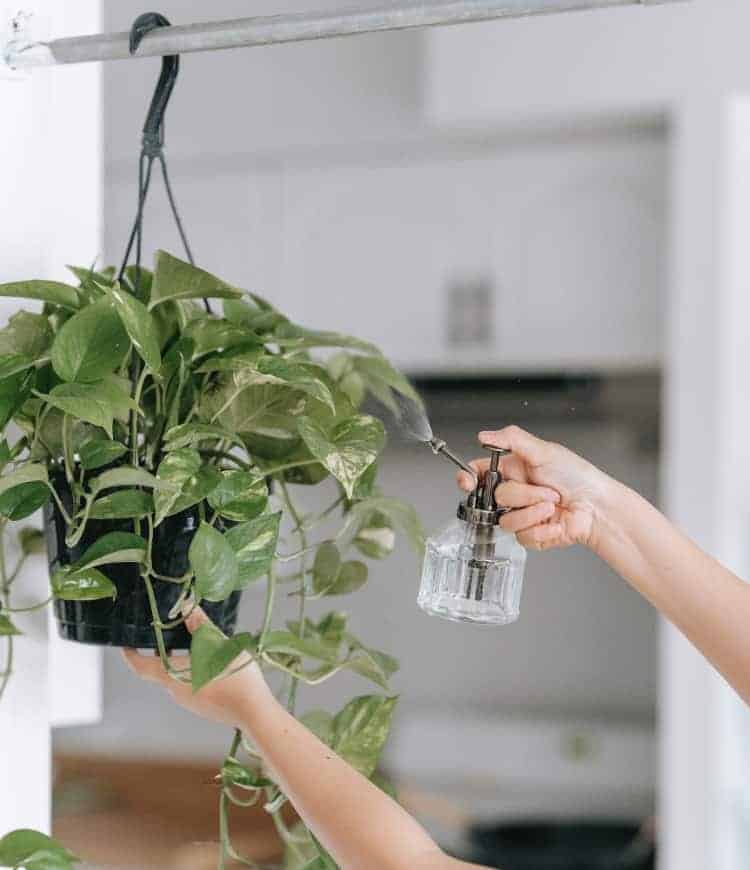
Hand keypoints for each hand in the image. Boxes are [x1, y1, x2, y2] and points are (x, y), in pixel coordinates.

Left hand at [122, 607, 274, 728]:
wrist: (253, 712)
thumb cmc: (232, 676)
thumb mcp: (217, 643)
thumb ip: (200, 624)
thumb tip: (186, 606)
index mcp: (171, 675)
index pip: (140, 666)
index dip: (130, 654)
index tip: (126, 644)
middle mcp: (176, 691)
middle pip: (161, 669)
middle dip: (165, 650)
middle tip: (172, 631)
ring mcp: (190, 701)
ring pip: (179, 676)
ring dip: (183, 660)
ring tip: (199, 643)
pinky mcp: (204, 707)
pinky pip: (192, 685)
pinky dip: (195, 671)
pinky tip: (215, 662)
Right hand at [457, 425, 615, 551]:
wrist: (596, 507)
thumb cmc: (577, 477)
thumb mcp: (544, 451)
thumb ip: (511, 439)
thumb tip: (484, 436)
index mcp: (512, 470)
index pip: (478, 474)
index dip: (467, 479)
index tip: (468, 481)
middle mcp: (514, 493)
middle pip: (493, 498)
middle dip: (520, 495)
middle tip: (540, 489)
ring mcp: (520, 515)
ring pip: (505, 520)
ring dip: (533, 511)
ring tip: (552, 504)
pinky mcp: (530, 535)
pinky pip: (521, 536)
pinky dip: (542, 527)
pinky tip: (555, 520)